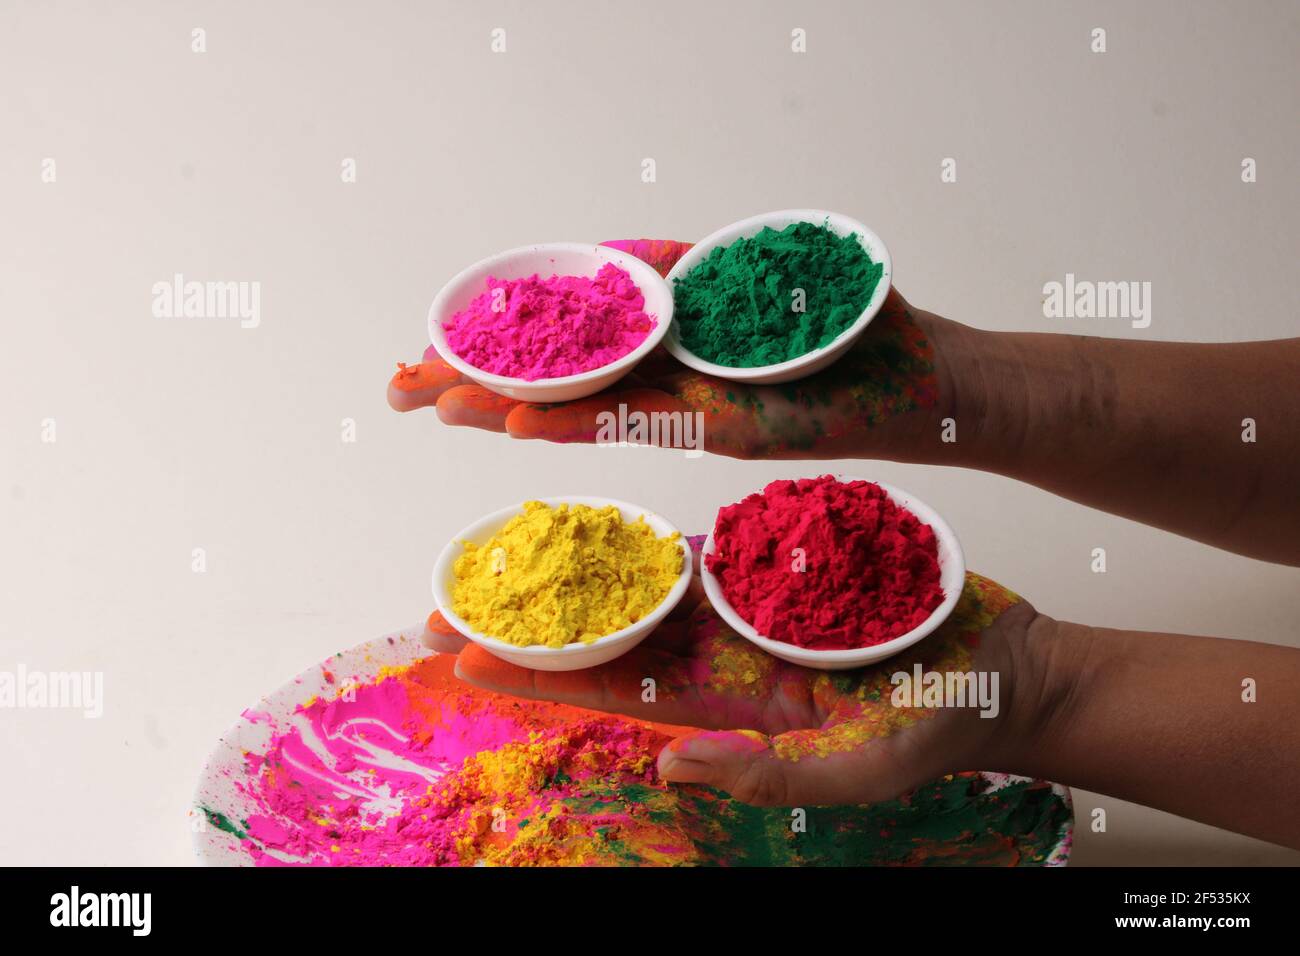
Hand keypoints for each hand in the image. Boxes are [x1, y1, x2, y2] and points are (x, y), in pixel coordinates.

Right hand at [389, 239, 961, 459]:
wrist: (932, 379)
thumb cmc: (855, 329)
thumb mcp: (760, 274)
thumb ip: (686, 269)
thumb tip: (619, 252)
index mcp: (670, 342)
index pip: (564, 340)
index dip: (494, 342)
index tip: (427, 343)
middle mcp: (671, 378)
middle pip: (558, 377)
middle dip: (476, 380)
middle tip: (396, 386)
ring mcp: (696, 405)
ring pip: (585, 406)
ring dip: (507, 406)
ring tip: (432, 404)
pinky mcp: (732, 428)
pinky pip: (644, 425)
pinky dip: (586, 424)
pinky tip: (523, 423)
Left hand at [423, 554, 1040, 807]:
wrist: (1003, 668)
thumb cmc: (940, 730)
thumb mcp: (857, 767)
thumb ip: (764, 771)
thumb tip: (666, 766)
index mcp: (730, 703)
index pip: (612, 686)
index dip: (536, 672)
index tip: (463, 650)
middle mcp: (725, 650)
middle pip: (609, 631)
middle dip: (530, 620)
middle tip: (447, 596)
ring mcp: (750, 604)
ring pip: (645, 579)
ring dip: (573, 566)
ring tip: (503, 542)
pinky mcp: (783, 561)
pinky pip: (706, 539)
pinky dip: (655, 526)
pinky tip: (605, 504)